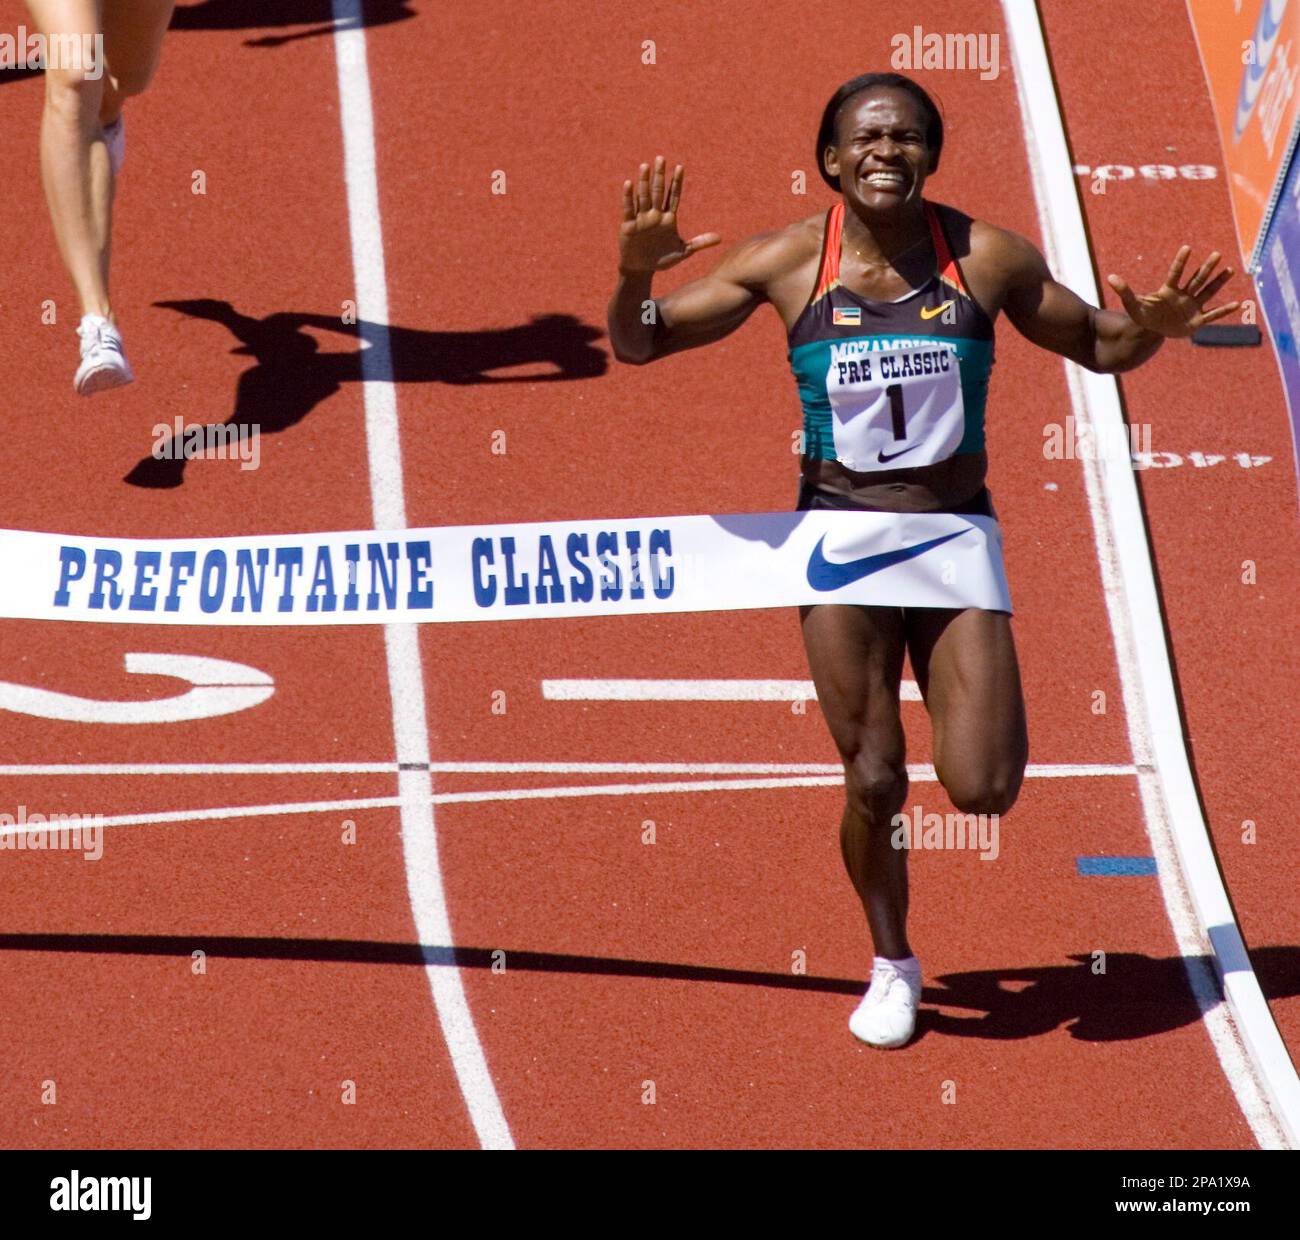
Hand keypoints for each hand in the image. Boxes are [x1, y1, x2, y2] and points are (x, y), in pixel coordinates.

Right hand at [618, 155, 720, 274]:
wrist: (642, 269)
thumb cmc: (662, 259)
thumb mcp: (683, 251)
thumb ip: (700, 243)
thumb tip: (720, 238)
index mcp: (668, 218)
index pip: (673, 196)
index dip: (677, 182)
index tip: (680, 167)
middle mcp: (655, 215)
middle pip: (658, 192)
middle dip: (660, 176)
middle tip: (661, 158)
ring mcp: (642, 218)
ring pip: (644, 196)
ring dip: (644, 182)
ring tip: (646, 166)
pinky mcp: (629, 225)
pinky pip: (629, 208)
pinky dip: (628, 197)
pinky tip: (629, 184)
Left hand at [1107, 246, 1240, 337]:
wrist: (1152, 330)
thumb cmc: (1143, 314)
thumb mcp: (1132, 304)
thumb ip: (1124, 291)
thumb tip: (1110, 277)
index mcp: (1169, 290)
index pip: (1175, 273)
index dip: (1180, 261)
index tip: (1186, 248)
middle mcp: (1184, 295)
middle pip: (1196, 279)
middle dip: (1206, 268)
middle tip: (1216, 254)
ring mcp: (1192, 306)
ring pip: (1207, 292)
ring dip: (1218, 282)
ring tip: (1230, 270)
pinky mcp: (1197, 320)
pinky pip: (1213, 315)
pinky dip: (1224, 311)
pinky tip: (1237, 304)